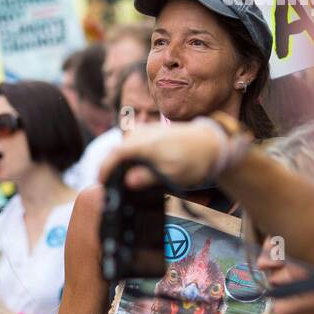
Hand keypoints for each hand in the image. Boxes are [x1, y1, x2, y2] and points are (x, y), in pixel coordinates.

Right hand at [98, 120, 223, 190]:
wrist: (211, 143)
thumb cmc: (194, 159)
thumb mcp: (172, 174)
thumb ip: (147, 178)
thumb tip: (128, 181)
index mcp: (145, 144)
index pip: (115, 154)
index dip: (104, 169)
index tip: (101, 182)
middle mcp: (142, 133)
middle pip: (116, 149)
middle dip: (110, 166)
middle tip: (110, 184)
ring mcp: (146, 130)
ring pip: (123, 144)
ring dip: (119, 160)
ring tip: (123, 177)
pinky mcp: (151, 131)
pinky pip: (132, 141)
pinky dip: (128, 153)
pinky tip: (135, 165)